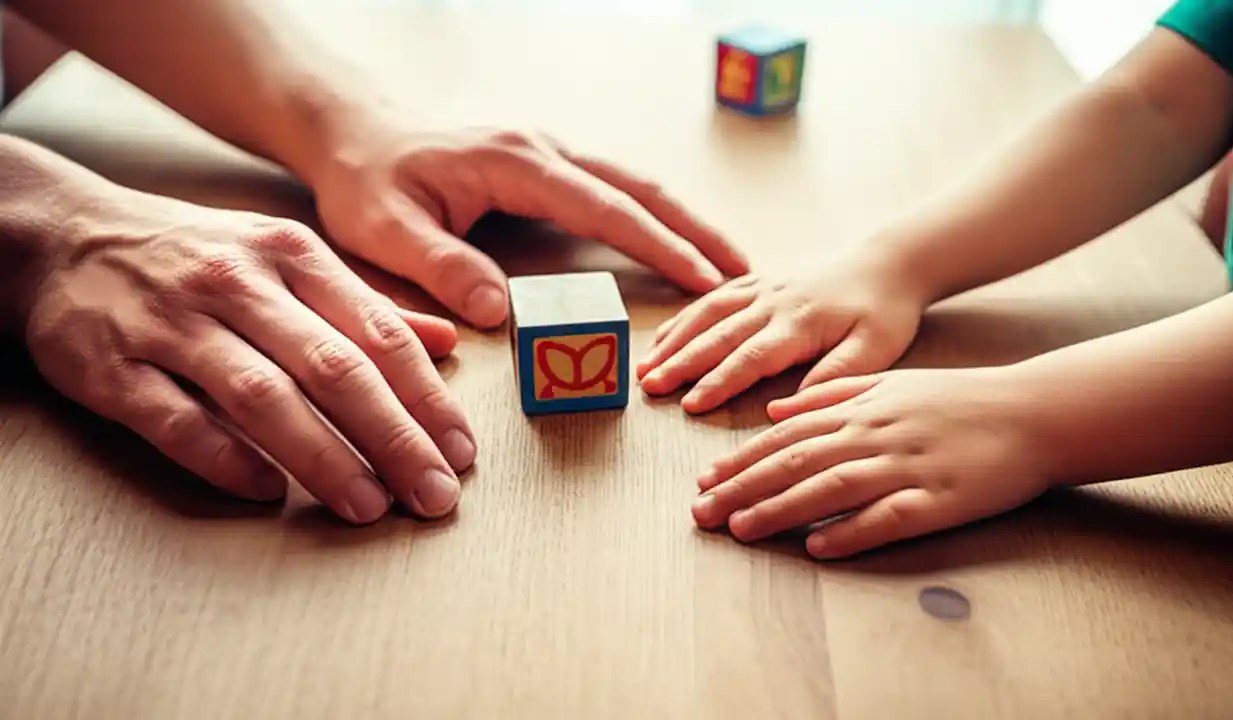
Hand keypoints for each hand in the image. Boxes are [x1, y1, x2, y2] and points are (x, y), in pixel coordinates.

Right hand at [22, 190, 473, 523]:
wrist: (67, 239)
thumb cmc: (200, 258)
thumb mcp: (286, 258)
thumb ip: (364, 304)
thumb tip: (446, 344)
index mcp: (292, 255)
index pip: (377, 332)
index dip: (426, 397)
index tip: (462, 451)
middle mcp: (238, 283)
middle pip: (332, 368)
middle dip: (393, 437)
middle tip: (434, 495)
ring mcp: (172, 322)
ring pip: (261, 396)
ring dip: (323, 457)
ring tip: (370, 506)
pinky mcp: (111, 364)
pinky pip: (176, 421)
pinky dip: (226, 460)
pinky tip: (269, 492)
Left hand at [305, 110, 749, 327]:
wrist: (350, 127)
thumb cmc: (364, 176)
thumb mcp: (385, 229)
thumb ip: (442, 267)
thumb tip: (502, 314)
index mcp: (515, 162)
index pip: (604, 207)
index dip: (657, 245)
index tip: (703, 279)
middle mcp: (543, 148)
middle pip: (639, 186)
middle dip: (694, 228)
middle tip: (744, 267)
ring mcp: (546, 151)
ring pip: (631, 183)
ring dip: (680, 218)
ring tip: (723, 259)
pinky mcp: (541, 163)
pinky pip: (610, 188)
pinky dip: (649, 214)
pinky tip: (667, 239)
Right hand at [637, 249, 927, 413]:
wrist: (889, 263)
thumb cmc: (885, 313)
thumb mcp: (874, 351)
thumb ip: (832, 378)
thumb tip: (784, 408)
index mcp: (799, 323)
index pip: (750, 357)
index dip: (718, 382)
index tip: (691, 405)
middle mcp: (773, 302)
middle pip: (717, 335)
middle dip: (680, 362)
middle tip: (649, 386)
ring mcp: (763, 287)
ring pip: (707, 313)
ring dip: (674, 340)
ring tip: (644, 366)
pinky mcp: (759, 280)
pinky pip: (714, 297)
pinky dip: (685, 317)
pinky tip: (664, 336)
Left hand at [690, 368, 1049, 558]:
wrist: (1032, 411)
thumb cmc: (959, 400)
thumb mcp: (890, 382)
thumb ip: (832, 394)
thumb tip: (776, 411)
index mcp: (861, 407)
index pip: (786, 435)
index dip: (741, 459)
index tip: (704, 480)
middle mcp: (874, 433)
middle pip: (795, 461)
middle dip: (742, 487)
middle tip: (702, 512)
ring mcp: (906, 466)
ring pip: (829, 487)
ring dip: (780, 509)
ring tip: (741, 529)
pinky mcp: (937, 498)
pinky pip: (886, 518)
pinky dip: (850, 531)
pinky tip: (817, 547)